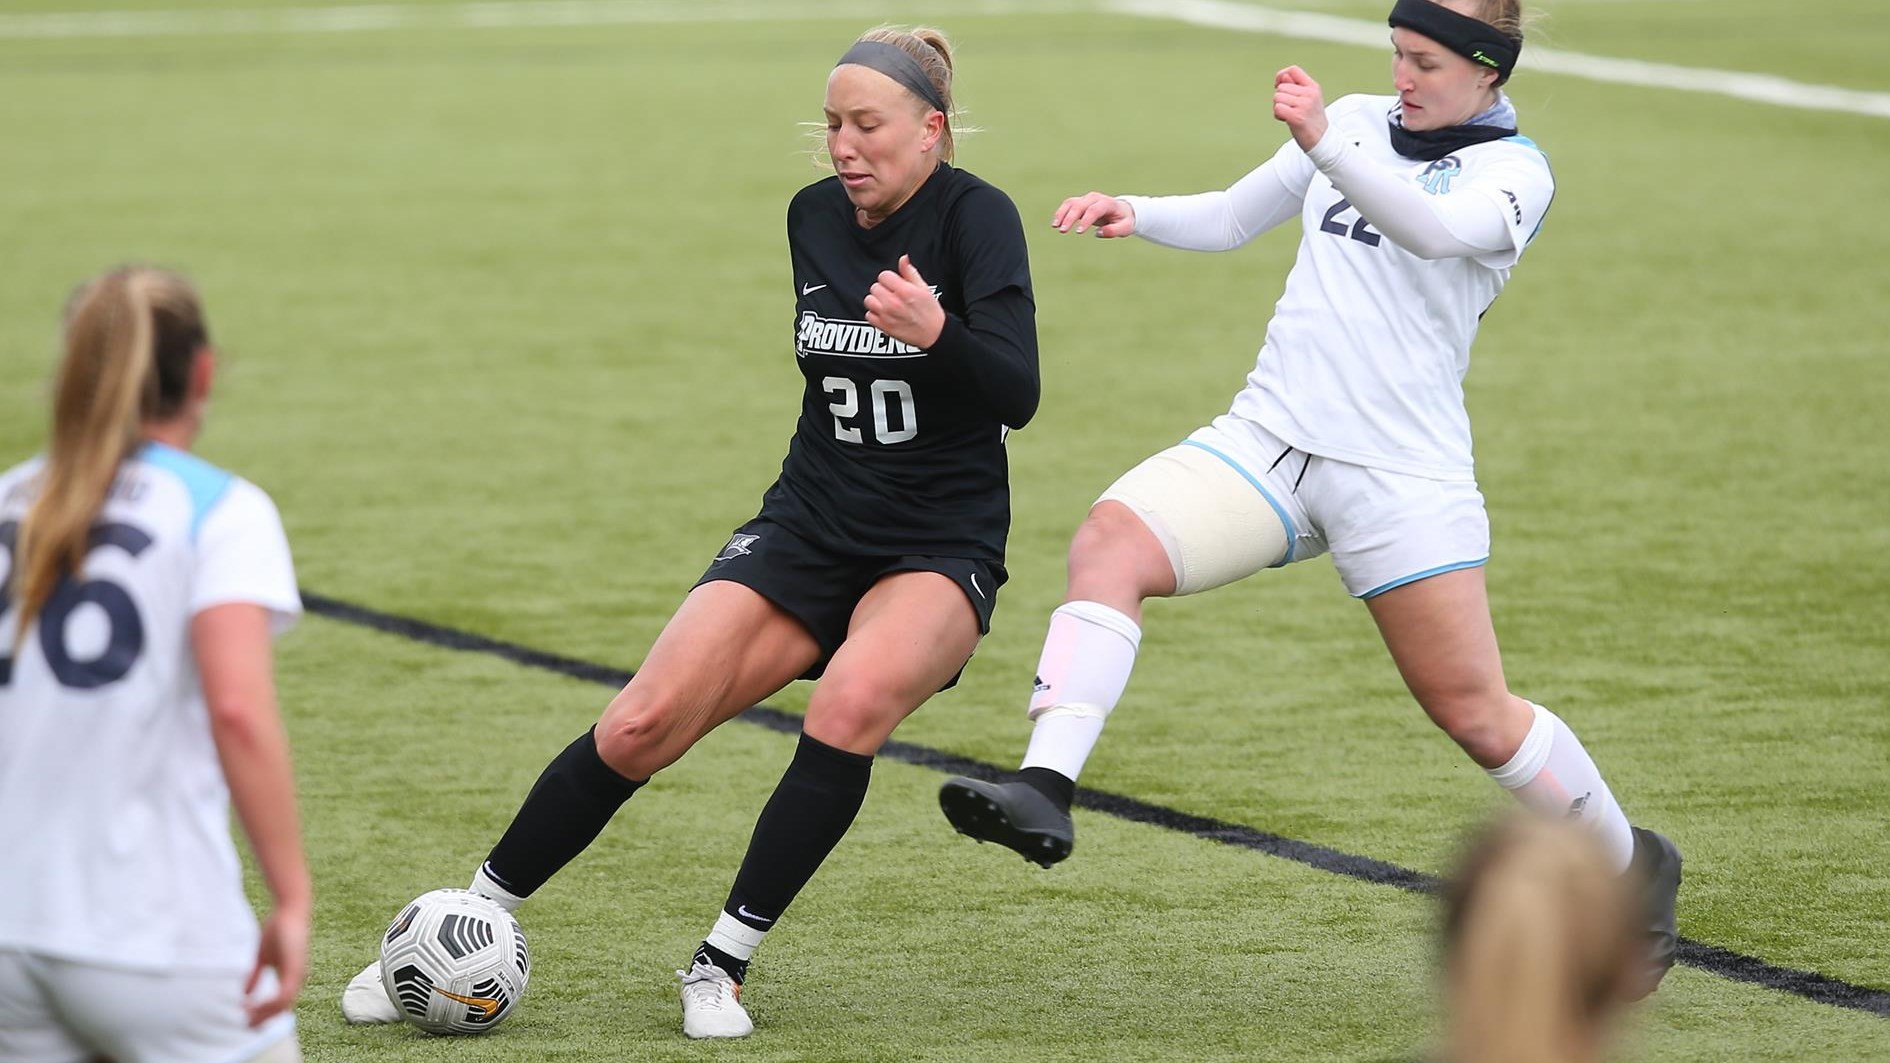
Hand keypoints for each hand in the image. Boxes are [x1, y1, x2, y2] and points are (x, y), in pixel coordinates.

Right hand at [243, 903, 309, 1026]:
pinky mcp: (295, 968)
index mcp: (291, 977)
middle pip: (282, 1008)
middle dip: (264, 1019)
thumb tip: (244, 994)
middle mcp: (298, 978)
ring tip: (247, 1018)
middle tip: (246, 1026)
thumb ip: (255, 976)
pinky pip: (284, 993)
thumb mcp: (263, 958)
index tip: (249, 1021)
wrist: (289, 911)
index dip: (265, 1014)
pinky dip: (268, 1002)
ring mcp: (298, 974)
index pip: (281, 1003)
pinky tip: (253, 1005)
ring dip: (263, 1013)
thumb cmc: (278, 931)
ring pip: (283, 1004)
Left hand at [865, 255, 945, 348]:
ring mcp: (886, 316)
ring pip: (869, 300)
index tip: (894, 284)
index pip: (883, 276)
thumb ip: (910, 272)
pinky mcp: (883, 327)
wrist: (933, 334)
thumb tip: (903, 258)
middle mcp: (893, 303)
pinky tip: (885, 314)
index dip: (889, 278)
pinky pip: (869, 315)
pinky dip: (874, 314)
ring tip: (887, 303)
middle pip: (875, 287)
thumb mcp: (923, 288)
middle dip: (883, 289)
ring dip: (876, 300)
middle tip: (892, 294)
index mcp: (904, 291)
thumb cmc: (930, 311)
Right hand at [1051, 192, 1135, 236]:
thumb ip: (1114, 231)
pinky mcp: (1081, 202)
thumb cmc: (1124, 220)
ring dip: (1062, 214)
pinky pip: (1068, 205)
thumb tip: (1098, 233)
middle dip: (1070, 218)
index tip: (1078, 232)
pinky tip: (1055, 223)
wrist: (1122, 210)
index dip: (1086, 220)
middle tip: (1063, 231)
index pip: (1094, 210)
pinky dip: (1060, 213)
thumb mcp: (1126, 227)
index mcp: (1107, 203)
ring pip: (1071, 203)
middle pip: (1080, 205)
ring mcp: (1087, 199)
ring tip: (1055, 226)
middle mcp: (1095, 198)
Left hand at [1273, 66, 1328, 151]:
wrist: (1321, 139)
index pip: (1293, 70)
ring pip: (1277, 97)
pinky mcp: (1297, 117)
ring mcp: (1304, 105)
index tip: (1278, 85)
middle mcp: (1309, 94)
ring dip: (1278, 107)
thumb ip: (1295, 87)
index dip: (1281, 75)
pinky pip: (1277, 108)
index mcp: (1313, 87)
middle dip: (1280, 98)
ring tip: (1289, 115)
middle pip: (1281, 87)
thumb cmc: (1311, 119)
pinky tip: (1286, 120)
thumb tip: (1281, 77)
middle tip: (1290, 109)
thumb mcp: (1308, 99)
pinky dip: (1278, 115)